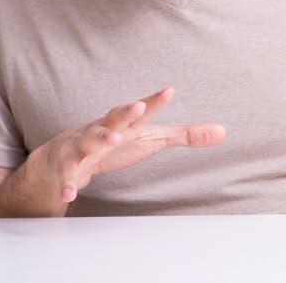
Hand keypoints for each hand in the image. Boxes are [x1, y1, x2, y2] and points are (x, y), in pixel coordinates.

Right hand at [23, 87, 225, 206]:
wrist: (62, 156)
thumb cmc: (116, 142)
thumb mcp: (151, 138)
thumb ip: (186, 135)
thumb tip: (223, 131)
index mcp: (125, 123)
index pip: (141, 110)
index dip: (155, 101)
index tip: (170, 90)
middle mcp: (102, 130)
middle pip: (114, 117)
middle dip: (125, 112)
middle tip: (138, 105)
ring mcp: (82, 147)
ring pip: (88, 141)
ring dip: (100, 139)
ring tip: (112, 139)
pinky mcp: (65, 168)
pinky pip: (66, 176)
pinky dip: (66, 185)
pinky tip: (69, 195)